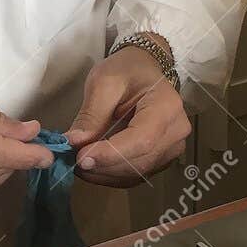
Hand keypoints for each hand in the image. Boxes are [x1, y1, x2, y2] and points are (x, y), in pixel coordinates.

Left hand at [64, 47, 190, 187]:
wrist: (143, 71)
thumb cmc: (127, 71)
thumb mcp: (104, 82)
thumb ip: (91, 114)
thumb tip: (74, 143)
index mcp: (167, 107)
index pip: (142, 140)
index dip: (111, 154)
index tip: (81, 157)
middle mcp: (176, 132)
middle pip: (139, 161)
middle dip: (102, 164)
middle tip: (71, 159)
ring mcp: (172, 148)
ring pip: (136, 173)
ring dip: (104, 172)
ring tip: (78, 161)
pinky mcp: (161, 159)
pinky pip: (135, 175)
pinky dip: (111, 175)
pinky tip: (93, 165)